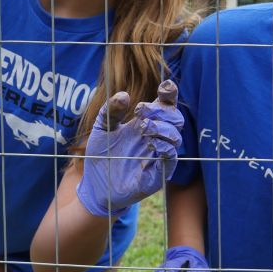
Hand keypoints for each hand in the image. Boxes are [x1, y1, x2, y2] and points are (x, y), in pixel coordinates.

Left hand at [77, 80, 182, 217]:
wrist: (96, 185)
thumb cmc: (101, 155)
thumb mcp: (101, 128)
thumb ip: (111, 110)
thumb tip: (124, 95)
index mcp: (146, 122)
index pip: (166, 105)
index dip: (169, 94)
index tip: (165, 87)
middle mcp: (156, 136)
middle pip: (175, 118)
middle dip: (162, 110)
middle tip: (141, 111)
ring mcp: (159, 154)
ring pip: (176, 136)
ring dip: (162, 127)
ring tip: (143, 127)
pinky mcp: (159, 172)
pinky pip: (171, 157)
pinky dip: (164, 147)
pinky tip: (150, 143)